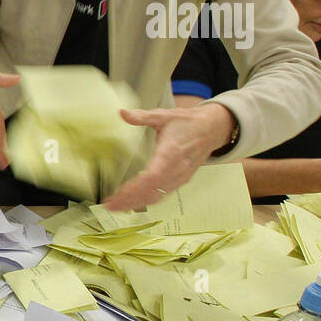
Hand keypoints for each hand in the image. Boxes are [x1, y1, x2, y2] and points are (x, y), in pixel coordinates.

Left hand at [102, 103, 233, 209]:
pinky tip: (132, 204)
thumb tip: (123, 113)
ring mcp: (180, 177)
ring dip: (136, 204)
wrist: (211, 129)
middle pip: (151, 191)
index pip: (152, 176)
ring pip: (157, 196)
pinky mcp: (181, 181)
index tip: (118, 194)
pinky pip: (163, 195)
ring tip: (116, 208)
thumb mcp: (164, 115)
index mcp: (171, 152)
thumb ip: (143, 116)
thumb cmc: (187, 122)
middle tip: (109, 206)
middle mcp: (177, 168)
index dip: (135, 188)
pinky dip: (147, 202)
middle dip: (130, 200)